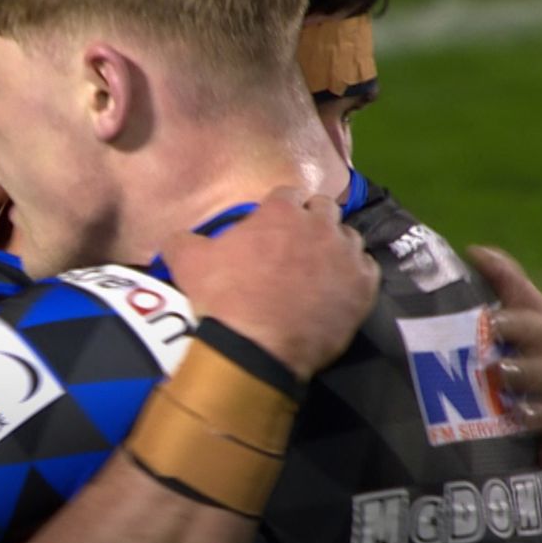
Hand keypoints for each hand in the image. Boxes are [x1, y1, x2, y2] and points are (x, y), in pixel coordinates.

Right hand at [162, 187, 378, 377]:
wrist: (257, 348)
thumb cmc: (223, 299)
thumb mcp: (188, 263)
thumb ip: (182, 241)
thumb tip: (174, 240)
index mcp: (281, 211)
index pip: (288, 194)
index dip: (280, 209)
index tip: (272, 226)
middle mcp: (319, 224)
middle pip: (324, 209)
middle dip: (312, 221)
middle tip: (297, 245)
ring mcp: (345, 255)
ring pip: (348, 238)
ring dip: (335, 247)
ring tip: (321, 268)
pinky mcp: (363, 286)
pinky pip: (367, 269)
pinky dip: (354, 276)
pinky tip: (340, 290)